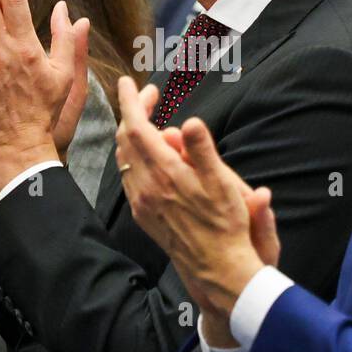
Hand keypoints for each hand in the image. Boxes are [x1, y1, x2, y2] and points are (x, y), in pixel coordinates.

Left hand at [114, 77, 270, 342]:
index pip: (138, 128)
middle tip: (149, 95)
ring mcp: (142, 203)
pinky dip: (134, 156)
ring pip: (125, 159)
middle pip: (126, 140)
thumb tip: (189, 122)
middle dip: (133, 112)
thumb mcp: (224, 185)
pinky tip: (150, 154)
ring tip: (151, 120)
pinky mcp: (144, 216)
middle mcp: (146, 188)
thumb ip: (203, 151)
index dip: (130, 102)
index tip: (127, 82)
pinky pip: (130, 177)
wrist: (218, 270)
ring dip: (132, 134)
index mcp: (165, 175)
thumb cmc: (227, 226)